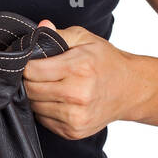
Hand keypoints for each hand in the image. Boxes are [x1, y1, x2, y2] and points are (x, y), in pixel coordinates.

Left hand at [23, 21, 141, 139]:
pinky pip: (44, 120)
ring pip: (34, 107)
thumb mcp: (86, 39)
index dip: (27, 65)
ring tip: (53, 86)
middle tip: (42, 74)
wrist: (130, 90)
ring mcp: (75, 116)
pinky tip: (60, 100)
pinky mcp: (73, 131)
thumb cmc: (106, 62)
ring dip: (37, 96)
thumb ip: (60, 34)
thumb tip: (41, 27)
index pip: (32, 71)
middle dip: (30, 81)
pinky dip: (46, 110)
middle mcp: (77, 95)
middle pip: (30, 90)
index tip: (32, 62)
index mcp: (79, 69)